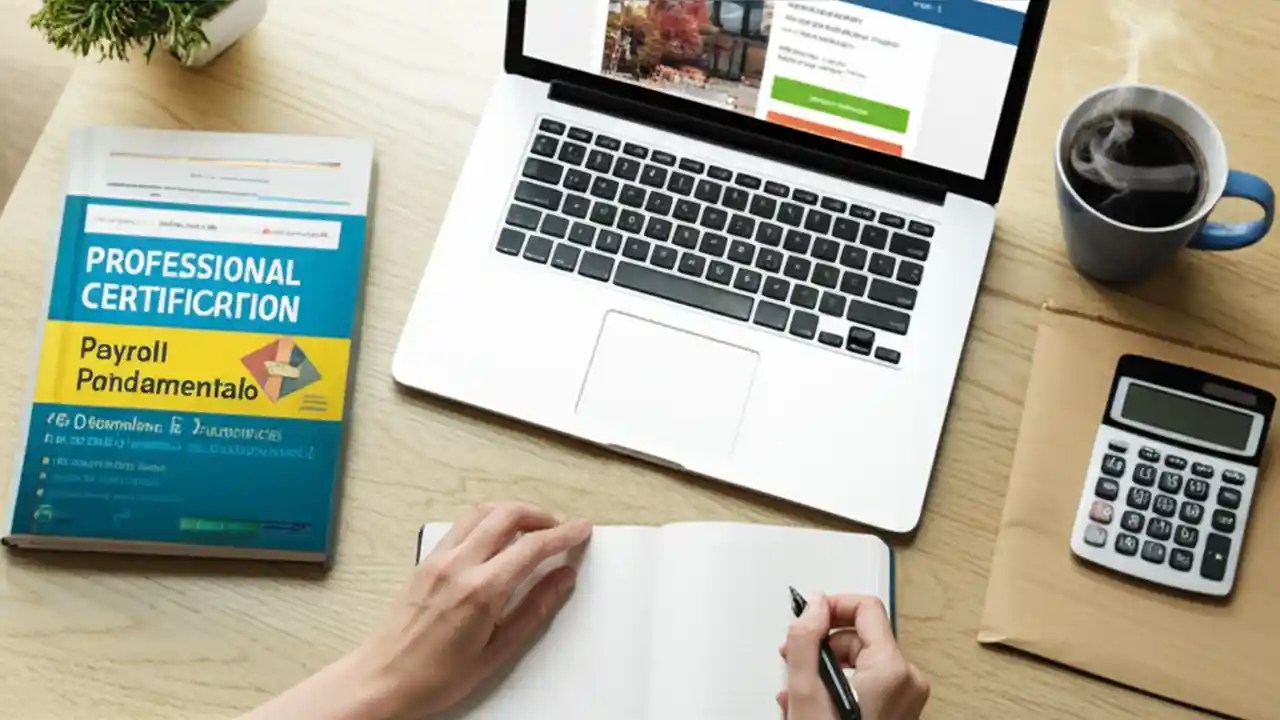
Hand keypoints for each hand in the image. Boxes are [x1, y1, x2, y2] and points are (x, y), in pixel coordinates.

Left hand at [240, 502, 591, 719]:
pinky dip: (488, 518)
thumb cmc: (433, 677)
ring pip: (482, 511)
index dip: (563, 534)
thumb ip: (534, 610)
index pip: (533, 547)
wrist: (382, 681)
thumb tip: (561, 580)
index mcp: (480, 591)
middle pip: (508, 515)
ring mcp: (438, 559)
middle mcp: (458, 566)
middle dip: (541, 514)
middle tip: (560, 526)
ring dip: (513, 510)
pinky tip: (497, 533)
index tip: (580, 530)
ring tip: (533, 524)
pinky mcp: (425, 561)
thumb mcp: (497, 652)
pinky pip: (462, 524)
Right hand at [777, 594, 928, 719]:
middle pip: (862, 634)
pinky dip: (840, 681)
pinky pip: (869, 680)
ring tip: (798, 685)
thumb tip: (814, 605)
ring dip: (827, 664)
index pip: (867, 609)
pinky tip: (814, 698)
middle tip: (792, 655)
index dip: (833, 606)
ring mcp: (907, 696)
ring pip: (862, 658)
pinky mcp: (900, 709)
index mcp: (891, 669)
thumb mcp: (806, 694)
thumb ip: (806, 641)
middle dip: (824, 642)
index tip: (808, 615)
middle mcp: (908, 680)